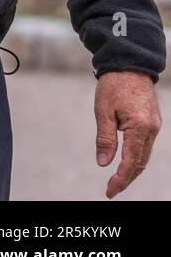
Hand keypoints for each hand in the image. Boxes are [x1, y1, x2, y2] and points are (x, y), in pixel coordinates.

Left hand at [94, 71, 161, 197]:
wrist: (129, 65)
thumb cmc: (113, 86)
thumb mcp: (102, 111)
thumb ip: (105, 138)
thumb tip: (103, 163)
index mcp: (140, 127)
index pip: (131, 161)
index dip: (121, 179)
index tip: (110, 191)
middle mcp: (152, 129)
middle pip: (141, 163)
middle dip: (126, 178)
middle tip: (110, 190)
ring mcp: (154, 127)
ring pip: (144, 156)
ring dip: (131, 169)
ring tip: (116, 181)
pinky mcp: (152, 123)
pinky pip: (145, 146)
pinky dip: (136, 157)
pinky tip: (125, 162)